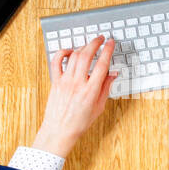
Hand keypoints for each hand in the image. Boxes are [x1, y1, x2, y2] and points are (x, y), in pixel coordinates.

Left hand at [33, 36, 117, 157]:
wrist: (60, 130)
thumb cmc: (79, 122)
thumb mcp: (99, 107)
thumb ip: (106, 88)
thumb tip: (113, 73)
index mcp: (90, 91)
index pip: (101, 65)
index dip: (108, 51)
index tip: (111, 43)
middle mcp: (77, 84)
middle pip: (87, 56)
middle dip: (95, 43)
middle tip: (100, 38)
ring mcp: (65, 81)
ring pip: (74, 56)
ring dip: (83, 46)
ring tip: (89, 44)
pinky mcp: (55, 81)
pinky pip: (56, 61)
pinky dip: (63, 53)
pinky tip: (70, 52)